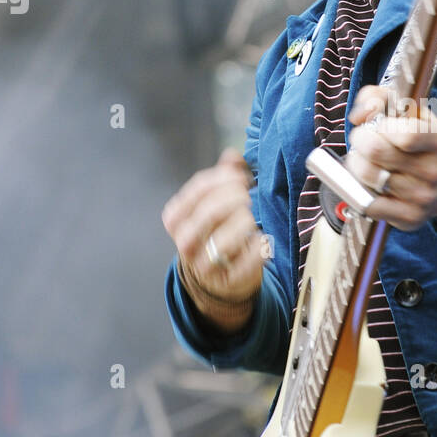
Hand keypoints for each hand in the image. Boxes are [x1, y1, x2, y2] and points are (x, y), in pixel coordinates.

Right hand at [161, 147, 264, 300]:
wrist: (217, 277)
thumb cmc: (216, 231)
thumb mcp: (212, 204)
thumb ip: (222, 177)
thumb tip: (232, 156)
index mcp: (175, 219)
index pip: (199, 190)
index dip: (224, 179)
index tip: (241, 177)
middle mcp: (184, 243)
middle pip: (210, 213)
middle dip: (236, 199)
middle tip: (248, 197)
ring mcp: (204, 265)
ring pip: (226, 238)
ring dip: (245, 222)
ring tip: (251, 219)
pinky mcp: (228, 280)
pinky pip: (248, 259)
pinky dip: (259, 246)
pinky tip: (260, 239)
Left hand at [346, 87, 436, 231]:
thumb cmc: (425, 140)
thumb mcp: (413, 110)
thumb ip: (380, 97)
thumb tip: (358, 115)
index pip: (405, 135)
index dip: (380, 125)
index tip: (378, 124)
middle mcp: (435, 172)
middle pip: (376, 152)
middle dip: (360, 140)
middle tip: (364, 139)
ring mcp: (422, 199)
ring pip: (367, 177)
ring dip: (357, 164)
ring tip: (366, 159)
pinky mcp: (409, 219)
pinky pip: (368, 204)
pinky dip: (360, 190)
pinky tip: (370, 181)